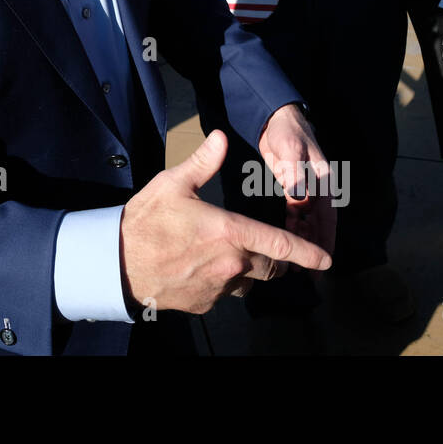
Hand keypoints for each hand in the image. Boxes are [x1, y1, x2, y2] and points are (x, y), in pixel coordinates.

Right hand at [120, 130, 331, 313]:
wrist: (116, 264)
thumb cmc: (145, 222)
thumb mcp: (172, 184)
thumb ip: (202, 163)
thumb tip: (220, 138)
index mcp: (229, 232)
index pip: (281, 245)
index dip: (308, 253)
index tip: (325, 259)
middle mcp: (231, 264)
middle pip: (272, 268)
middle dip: (279, 261)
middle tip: (274, 253)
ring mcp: (218, 288)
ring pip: (248, 282)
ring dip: (246, 271)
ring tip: (223, 255)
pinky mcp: (204, 304)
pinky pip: (224, 293)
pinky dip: (220, 282)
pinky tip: (198, 268)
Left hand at [258, 103, 336, 256]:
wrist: (275, 117)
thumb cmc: (287, 131)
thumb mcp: (289, 148)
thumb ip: (293, 171)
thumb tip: (297, 196)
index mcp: (323, 180)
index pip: (328, 215)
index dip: (326, 239)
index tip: (324, 260)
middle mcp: (317, 187)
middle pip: (320, 223)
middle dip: (316, 247)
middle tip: (311, 274)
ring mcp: (305, 188)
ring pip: (308, 221)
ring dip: (304, 240)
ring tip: (297, 265)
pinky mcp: (291, 186)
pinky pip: (296, 213)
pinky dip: (293, 227)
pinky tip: (286, 241)